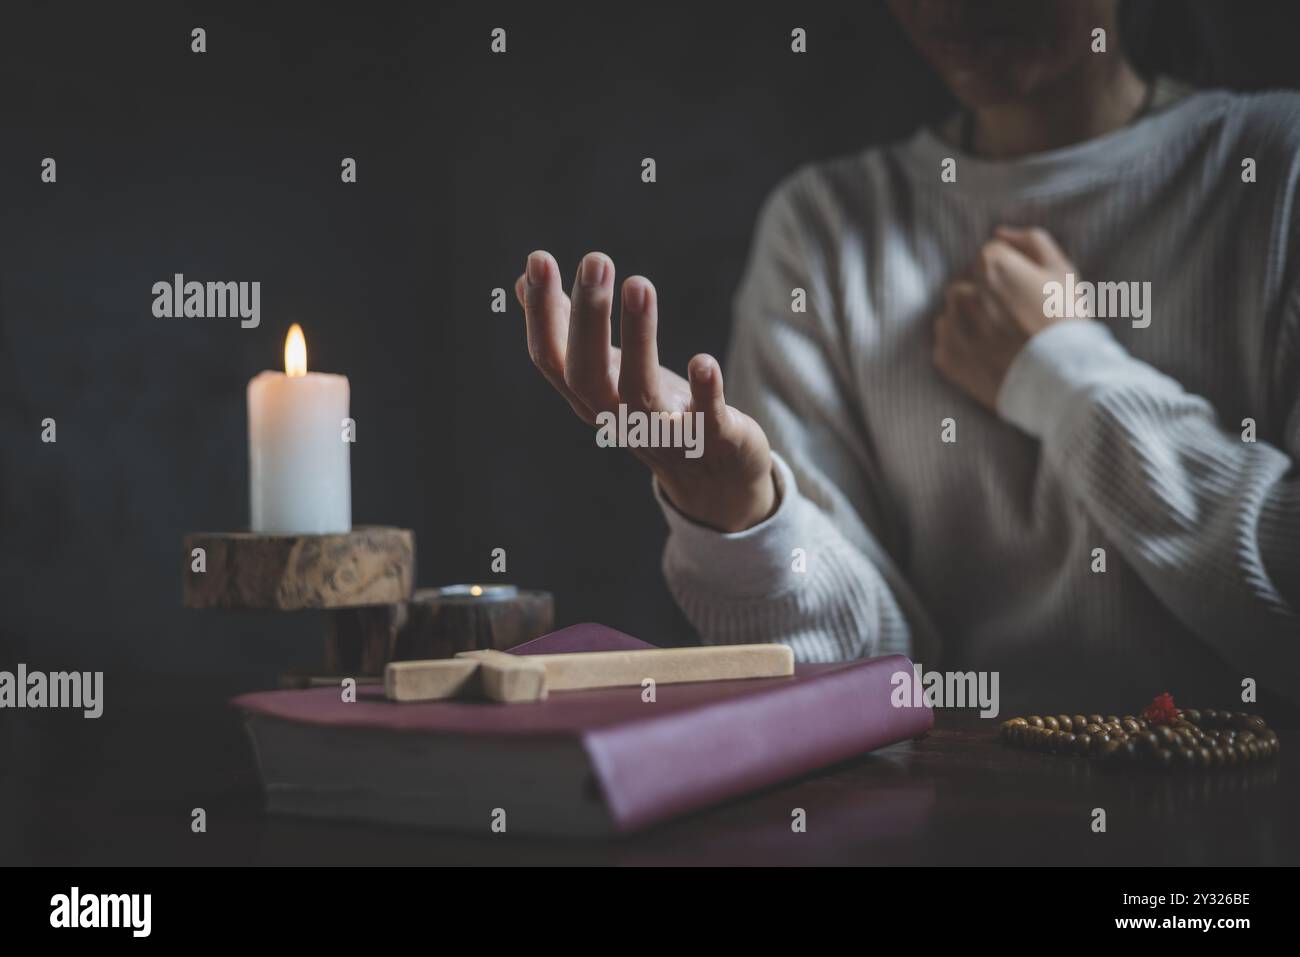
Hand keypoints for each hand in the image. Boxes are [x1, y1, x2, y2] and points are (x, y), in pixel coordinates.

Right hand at [516, 250, 776, 531]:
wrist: (711, 478)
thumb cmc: (651, 410)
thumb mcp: (606, 370)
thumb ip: (566, 327)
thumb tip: (521, 281)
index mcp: (588, 396)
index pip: (551, 357)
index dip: (541, 312)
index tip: (539, 259)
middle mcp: (617, 417)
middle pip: (588, 374)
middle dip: (588, 318)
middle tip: (595, 260)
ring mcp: (662, 433)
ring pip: (640, 392)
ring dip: (639, 339)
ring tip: (639, 284)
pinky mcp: (711, 439)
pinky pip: (705, 418)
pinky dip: (704, 392)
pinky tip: (703, 360)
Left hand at [934, 225, 1085, 410]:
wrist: (1059, 380)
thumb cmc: (1065, 322)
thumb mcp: (1062, 270)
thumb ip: (1031, 241)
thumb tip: (1000, 233)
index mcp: (990, 264)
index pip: (991, 257)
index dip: (1012, 274)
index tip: (1027, 294)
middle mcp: (963, 291)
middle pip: (970, 284)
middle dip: (988, 296)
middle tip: (1016, 319)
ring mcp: (951, 326)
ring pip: (955, 313)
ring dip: (972, 320)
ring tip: (1002, 339)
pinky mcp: (945, 357)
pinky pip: (947, 344)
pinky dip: (964, 347)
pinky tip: (989, 355)